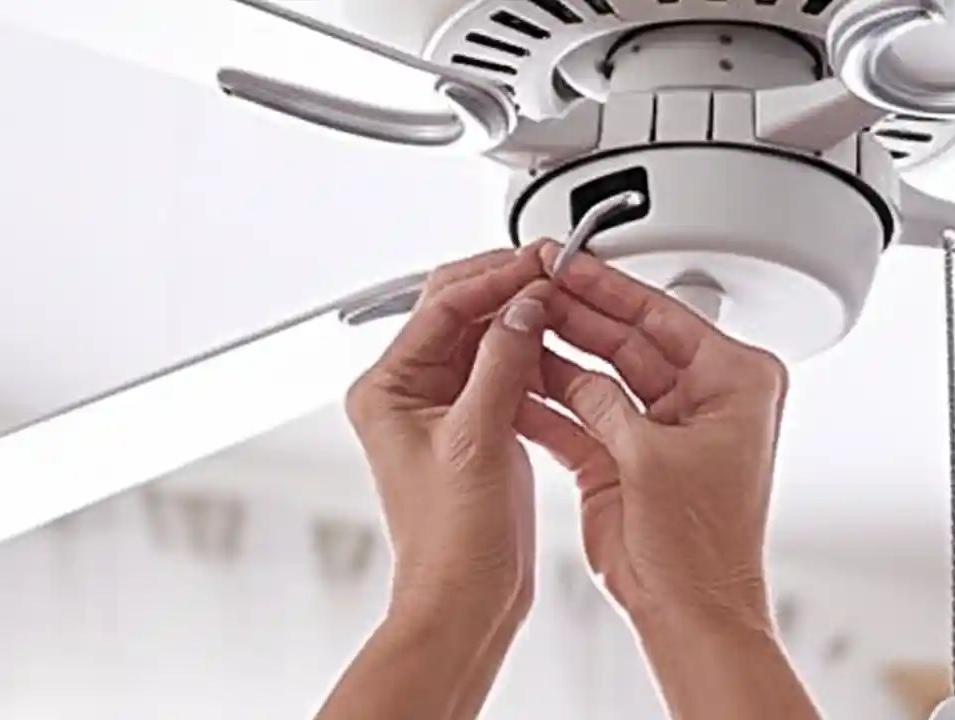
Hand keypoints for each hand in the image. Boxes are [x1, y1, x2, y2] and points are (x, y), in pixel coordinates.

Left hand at [345, 247, 551, 625]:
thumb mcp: (477, 441)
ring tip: (565, 302)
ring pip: (487, 339)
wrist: (466, 601)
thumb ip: (501, 363)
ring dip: (525, 320)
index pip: (441, 308)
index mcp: (388, 389)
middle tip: (555, 270)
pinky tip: (562, 346)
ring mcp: (446, 408)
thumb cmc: (450, 543)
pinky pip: (507, 371)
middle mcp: (411, 392)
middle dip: (508, 290)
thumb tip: (523, 304)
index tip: (537, 262)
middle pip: (461, 314)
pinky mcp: (479, 426)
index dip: (492, 279)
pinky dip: (534, 356)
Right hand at [521, 242, 788, 629]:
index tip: (571, 265)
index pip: (664, 316)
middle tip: (535, 291)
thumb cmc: (703, 549)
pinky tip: (517, 383)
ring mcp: (659, 427)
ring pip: (599, 375)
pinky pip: (581, 416)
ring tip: (516, 329)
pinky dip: (549, 404)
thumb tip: (567, 364)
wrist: (688, 612)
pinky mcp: (624, 456)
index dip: (611, 289)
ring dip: (557, 356)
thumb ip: (605, 401)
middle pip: (628, 339)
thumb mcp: (650, 457)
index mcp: (734, 384)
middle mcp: (700, 399)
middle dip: (578, 317)